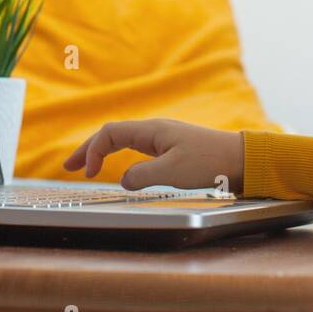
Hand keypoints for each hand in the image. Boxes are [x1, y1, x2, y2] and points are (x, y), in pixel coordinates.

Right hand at [61, 119, 245, 193]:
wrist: (243, 159)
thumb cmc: (211, 162)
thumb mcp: (173, 172)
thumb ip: (143, 176)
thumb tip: (123, 181)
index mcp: (152, 131)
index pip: (111, 133)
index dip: (93, 150)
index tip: (86, 172)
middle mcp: (156, 131)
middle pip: (114, 135)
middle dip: (90, 149)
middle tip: (69, 166)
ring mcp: (165, 140)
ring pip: (126, 142)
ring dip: (105, 153)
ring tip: (89, 167)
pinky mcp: (175, 151)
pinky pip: (139, 150)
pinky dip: (122, 158)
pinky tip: (122, 169)